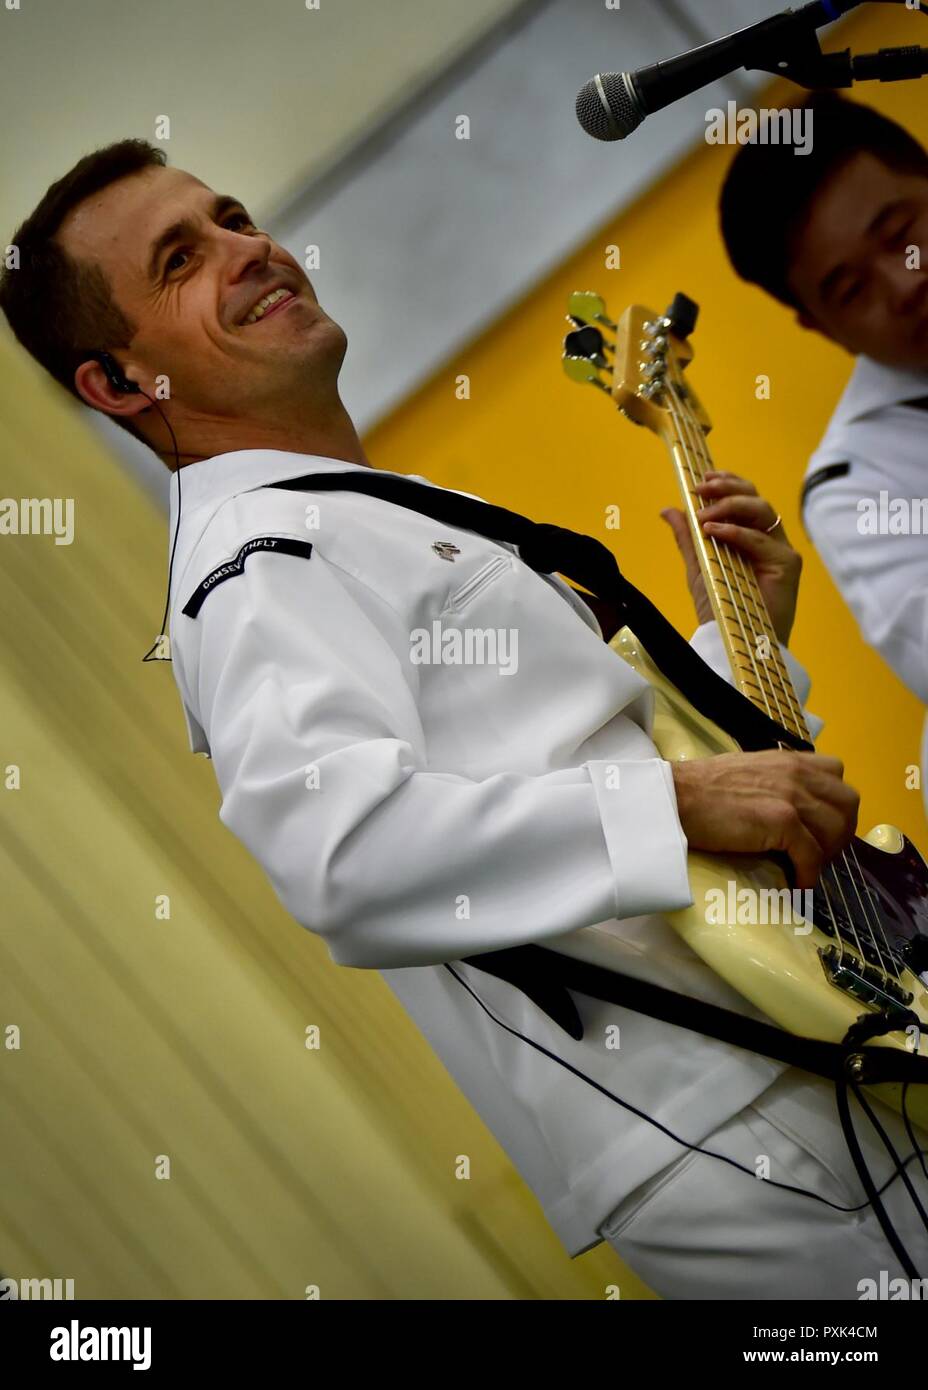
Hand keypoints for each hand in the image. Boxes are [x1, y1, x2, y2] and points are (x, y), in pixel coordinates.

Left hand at [660, 470, 800, 645]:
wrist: (734, 642)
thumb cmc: (721, 610)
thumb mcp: (698, 567)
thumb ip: (688, 538)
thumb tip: (669, 509)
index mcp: (751, 537)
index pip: (745, 498)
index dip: (727, 483)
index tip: (701, 477)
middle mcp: (769, 539)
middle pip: (755, 498)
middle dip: (727, 488)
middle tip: (700, 488)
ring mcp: (780, 550)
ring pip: (762, 510)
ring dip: (730, 505)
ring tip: (703, 514)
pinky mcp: (788, 565)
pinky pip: (762, 540)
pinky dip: (736, 532)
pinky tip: (713, 530)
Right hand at [671, 750, 858, 889]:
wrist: (675, 796)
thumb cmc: (701, 788)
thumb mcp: (750, 772)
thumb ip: (776, 782)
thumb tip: (790, 811)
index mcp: (790, 760)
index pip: (837, 774)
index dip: (834, 804)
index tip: (820, 826)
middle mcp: (797, 773)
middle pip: (847, 804)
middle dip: (840, 832)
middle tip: (818, 852)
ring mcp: (791, 795)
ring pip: (836, 830)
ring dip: (826, 855)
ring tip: (805, 868)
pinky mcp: (781, 820)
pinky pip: (811, 855)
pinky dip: (807, 874)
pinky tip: (795, 883)